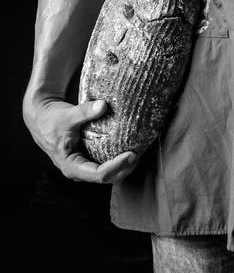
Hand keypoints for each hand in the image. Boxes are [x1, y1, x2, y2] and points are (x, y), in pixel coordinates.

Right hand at [23, 94, 139, 183]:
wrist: (42, 117)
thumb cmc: (52, 119)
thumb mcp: (67, 116)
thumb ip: (84, 112)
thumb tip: (104, 105)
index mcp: (72, 166)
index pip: (99, 175)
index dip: (117, 166)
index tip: (132, 153)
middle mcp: (79, 169)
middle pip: (107, 178)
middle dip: (125, 168)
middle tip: (140, 153)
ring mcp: (85, 164)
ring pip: (109, 173)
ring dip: (124, 166)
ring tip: (140, 151)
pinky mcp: (89, 157)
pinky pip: (107, 162)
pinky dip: (119, 158)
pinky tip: (130, 146)